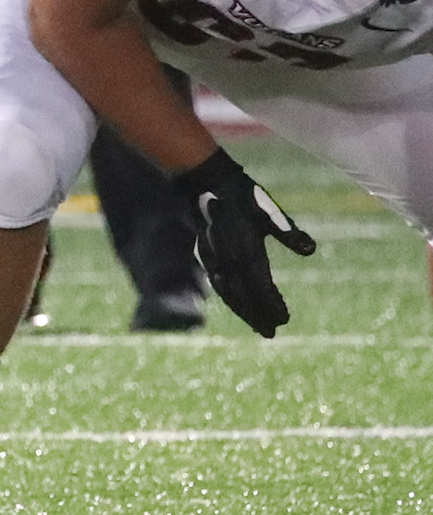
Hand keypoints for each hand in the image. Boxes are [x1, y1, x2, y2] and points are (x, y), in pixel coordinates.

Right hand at [174, 148, 315, 337]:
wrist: (202, 181)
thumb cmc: (240, 194)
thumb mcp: (267, 210)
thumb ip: (288, 232)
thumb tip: (312, 251)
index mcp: (245, 248)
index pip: (260, 284)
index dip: (271, 304)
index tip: (284, 320)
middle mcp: (227, 258)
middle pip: (243, 295)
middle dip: (257, 316)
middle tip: (271, 333)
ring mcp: (212, 258)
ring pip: (227, 292)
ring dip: (242, 311)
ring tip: (257, 325)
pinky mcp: (204, 255)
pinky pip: (217, 283)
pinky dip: (228, 298)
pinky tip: (235, 303)